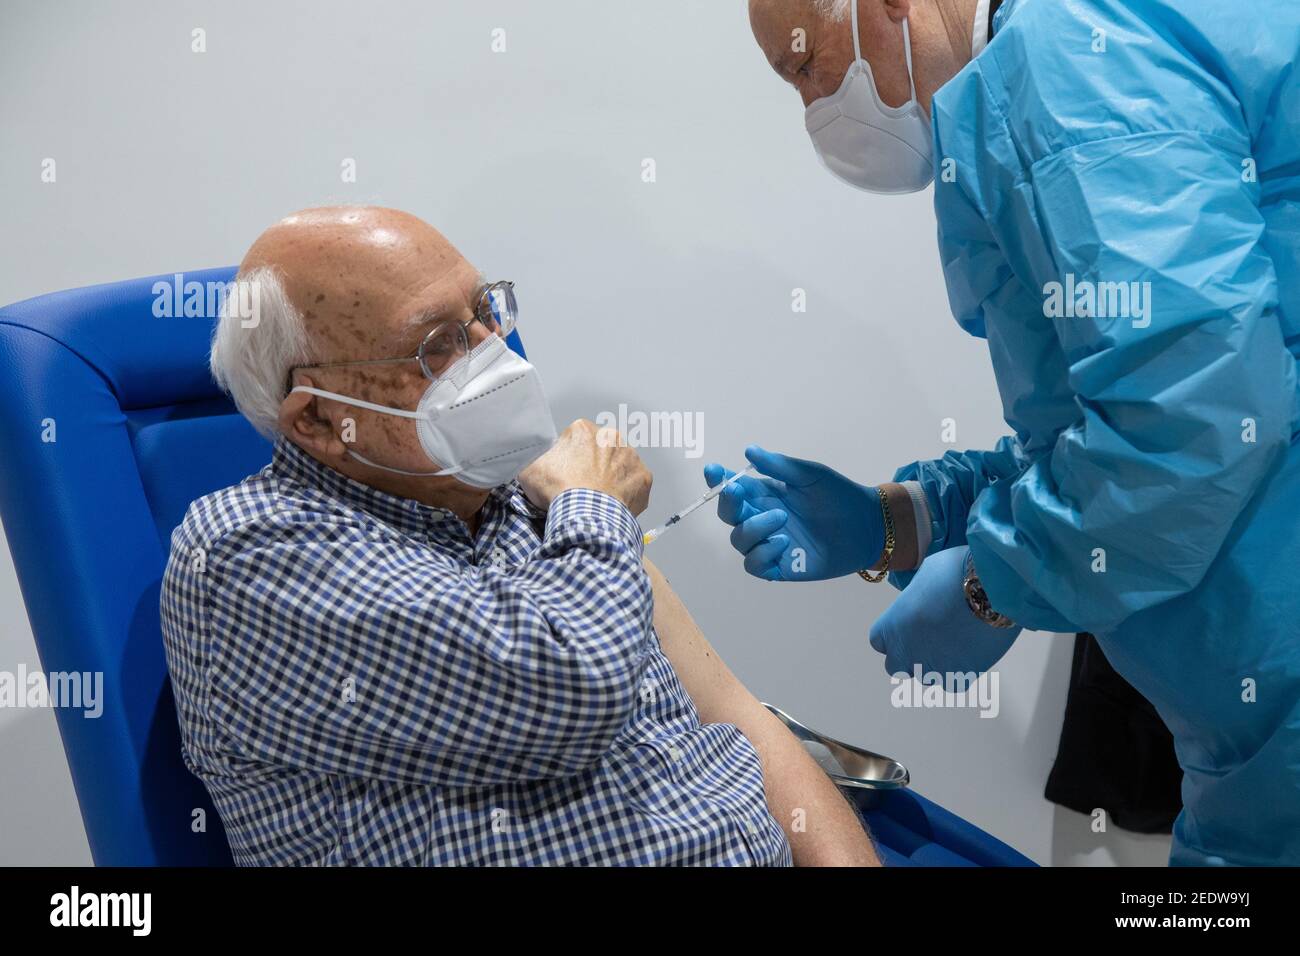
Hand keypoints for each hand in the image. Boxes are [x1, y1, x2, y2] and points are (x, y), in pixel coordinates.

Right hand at [518, 419, 651, 514]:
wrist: (585, 514)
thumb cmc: (560, 491)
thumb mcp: (530, 469)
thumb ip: (535, 458)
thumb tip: (538, 461)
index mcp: (583, 429)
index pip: (576, 439)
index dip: (569, 458)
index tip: (566, 474)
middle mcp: (611, 437)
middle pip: (601, 450)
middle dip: (594, 465)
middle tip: (583, 486)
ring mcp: (631, 457)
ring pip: (620, 465)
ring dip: (612, 477)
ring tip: (598, 497)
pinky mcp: (643, 478)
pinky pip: (635, 484)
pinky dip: (626, 494)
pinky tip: (612, 504)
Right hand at [703, 445, 882, 580]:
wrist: (867, 526)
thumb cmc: (840, 496)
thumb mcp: (811, 475)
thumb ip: (780, 466)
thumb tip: (749, 451)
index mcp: (766, 494)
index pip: (733, 486)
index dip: (718, 479)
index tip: (713, 470)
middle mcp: (762, 518)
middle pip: (728, 514)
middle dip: (728, 503)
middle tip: (738, 492)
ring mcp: (768, 543)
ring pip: (739, 539)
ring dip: (753, 528)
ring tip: (781, 519)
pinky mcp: (779, 566)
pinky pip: (753, 564)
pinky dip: (762, 554)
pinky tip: (784, 542)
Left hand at [868, 546, 1020, 678]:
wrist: (990, 589)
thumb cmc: (954, 574)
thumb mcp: (924, 576)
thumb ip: (915, 598)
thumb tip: (921, 600)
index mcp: (892, 626)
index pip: (879, 641)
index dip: (894, 635)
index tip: (907, 628)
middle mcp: (907, 652)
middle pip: (896, 666)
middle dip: (909, 656)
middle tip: (929, 640)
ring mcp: (933, 667)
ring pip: (926, 677)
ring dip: (935, 665)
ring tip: (954, 643)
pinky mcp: (960, 676)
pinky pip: (953, 683)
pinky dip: (959, 672)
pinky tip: (969, 653)